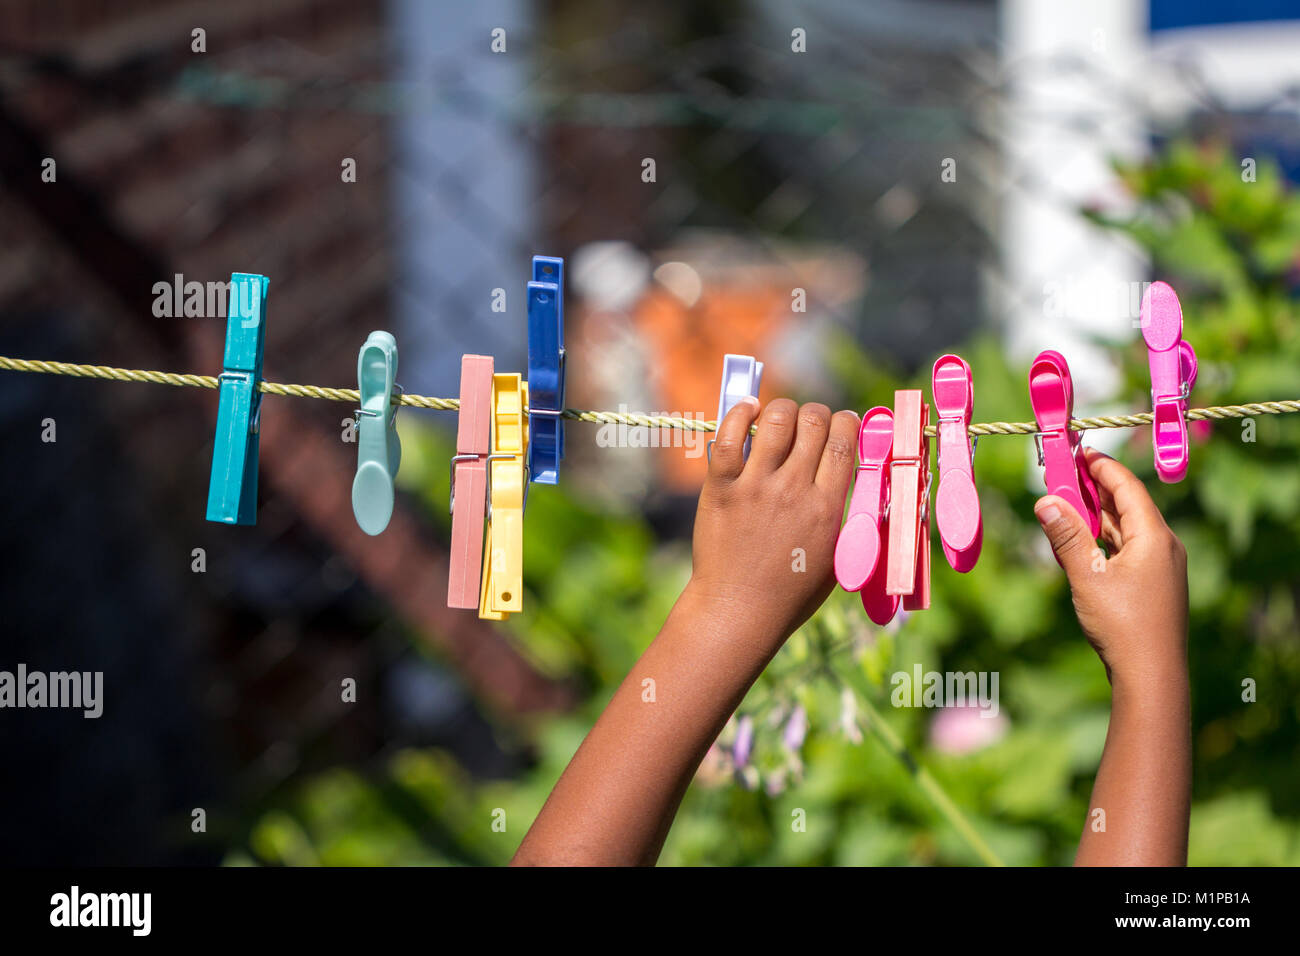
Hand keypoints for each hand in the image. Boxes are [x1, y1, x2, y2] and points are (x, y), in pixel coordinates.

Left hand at [688, 398, 858, 648]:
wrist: (738, 611)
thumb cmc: (792, 592)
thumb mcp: (838, 558)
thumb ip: (852, 517)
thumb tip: (867, 479)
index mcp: (827, 508)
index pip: (845, 441)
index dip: (848, 422)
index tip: (845, 423)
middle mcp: (793, 490)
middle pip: (814, 422)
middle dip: (819, 413)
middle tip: (813, 423)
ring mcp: (755, 486)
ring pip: (776, 419)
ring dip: (784, 410)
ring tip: (782, 419)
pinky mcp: (721, 487)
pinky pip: (729, 436)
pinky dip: (740, 414)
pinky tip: (749, 411)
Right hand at [1033, 448, 1188, 684]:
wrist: (1153, 676)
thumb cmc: (1122, 625)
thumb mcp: (1087, 577)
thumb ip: (1066, 536)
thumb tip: (1046, 501)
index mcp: (1155, 537)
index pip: (1127, 487)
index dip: (1101, 466)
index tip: (1078, 450)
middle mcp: (1165, 547)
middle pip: (1129, 505)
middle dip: (1097, 487)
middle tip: (1066, 472)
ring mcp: (1163, 567)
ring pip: (1129, 528)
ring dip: (1100, 513)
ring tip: (1070, 501)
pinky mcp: (1156, 585)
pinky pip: (1130, 548)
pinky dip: (1107, 537)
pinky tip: (1087, 540)